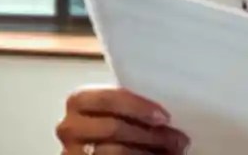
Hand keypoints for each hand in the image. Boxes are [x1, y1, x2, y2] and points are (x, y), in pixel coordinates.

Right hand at [56, 86, 189, 153]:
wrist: (96, 148)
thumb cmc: (112, 125)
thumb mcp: (118, 110)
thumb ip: (130, 105)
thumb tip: (167, 114)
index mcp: (78, 101)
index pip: (108, 99)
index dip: (138, 108)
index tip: (164, 117)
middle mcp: (69, 127)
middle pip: (114, 128)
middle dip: (151, 134)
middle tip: (177, 138)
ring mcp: (72, 152)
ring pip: (117, 152)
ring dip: (149, 152)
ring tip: (173, 150)